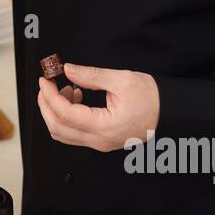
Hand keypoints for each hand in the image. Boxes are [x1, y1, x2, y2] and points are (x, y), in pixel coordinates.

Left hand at [36, 64, 160, 152]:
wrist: (170, 112)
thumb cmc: (152, 98)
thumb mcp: (121, 80)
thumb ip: (91, 76)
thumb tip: (68, 70)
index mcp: (105, 127)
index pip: (65, 114)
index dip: (50, 96)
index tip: (45, 80)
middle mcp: (99, 140)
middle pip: (58, 129)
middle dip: (46, 106)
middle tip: (46, 85)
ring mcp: (100, 143)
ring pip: (64, 134)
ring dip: (56, 112)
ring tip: (66, 89)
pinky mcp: (101, 141)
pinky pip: (75, 134)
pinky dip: (67, 117)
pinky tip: (76, 98)